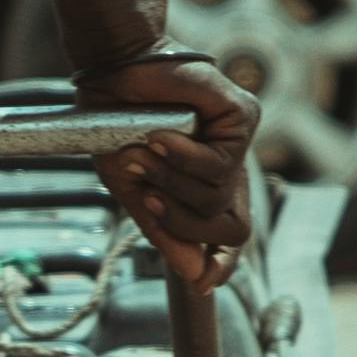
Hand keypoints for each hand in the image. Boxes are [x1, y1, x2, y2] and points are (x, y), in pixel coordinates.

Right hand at [78, 50, 255, 277]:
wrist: (112, 73)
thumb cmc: (118, 125)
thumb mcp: (131, 188)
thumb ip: (162, 230)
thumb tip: (196, 277)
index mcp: (204, 187)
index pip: (231, 239)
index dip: (223, 265)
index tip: (203, 283)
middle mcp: (228, 170)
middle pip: (234, 230)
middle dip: (184, 224)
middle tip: (147, 197)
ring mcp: (239, 144)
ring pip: (219, 197)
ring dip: (173, 180)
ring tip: (146, 152)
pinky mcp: (244, 117)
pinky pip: (221, 164)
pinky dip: (185, 157)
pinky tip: (161, 137)